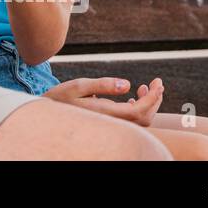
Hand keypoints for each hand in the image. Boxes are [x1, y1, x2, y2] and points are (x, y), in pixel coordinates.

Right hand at [43, 76, 163, 125]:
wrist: (48, 114)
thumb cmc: (61, 97)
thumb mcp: (79, 85)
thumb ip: (103, 85)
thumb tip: (128, 84)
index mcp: (107, 113)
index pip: (140, 110)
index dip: (153, 97)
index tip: (158, 82)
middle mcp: (112, 122)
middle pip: (144, 118)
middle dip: (155, 100)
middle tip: (157, 83)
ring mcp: (111, 124)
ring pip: (139, 121)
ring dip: (148, 104)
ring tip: (145, 88)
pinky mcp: (109, 123)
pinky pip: (131, 120)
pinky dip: (138, 107)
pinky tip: (132, 96)